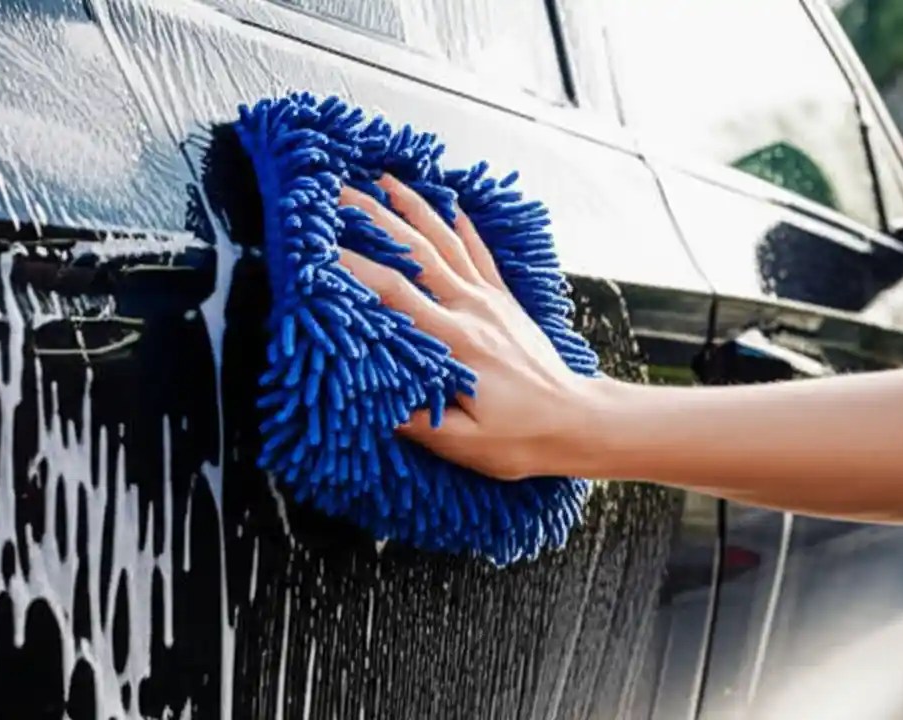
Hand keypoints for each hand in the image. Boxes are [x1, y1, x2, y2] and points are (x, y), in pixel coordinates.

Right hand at [337, 175, 607, 479]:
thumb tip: (374, 403)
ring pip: (447, 240)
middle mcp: (472, 309)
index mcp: (456, 341)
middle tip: (341, 194)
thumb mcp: (465, 444)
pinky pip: (480, 253)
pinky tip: (448, 204)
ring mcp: (490, 300)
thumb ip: (417, 422)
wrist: (580, 422)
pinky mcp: (505, 302)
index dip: (355, 268)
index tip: (322, 250)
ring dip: (414, 206)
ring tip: (385, 179)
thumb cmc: (524, 437)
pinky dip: (462, 225)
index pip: (395, 293)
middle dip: (376, 217)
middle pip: (416, 250)